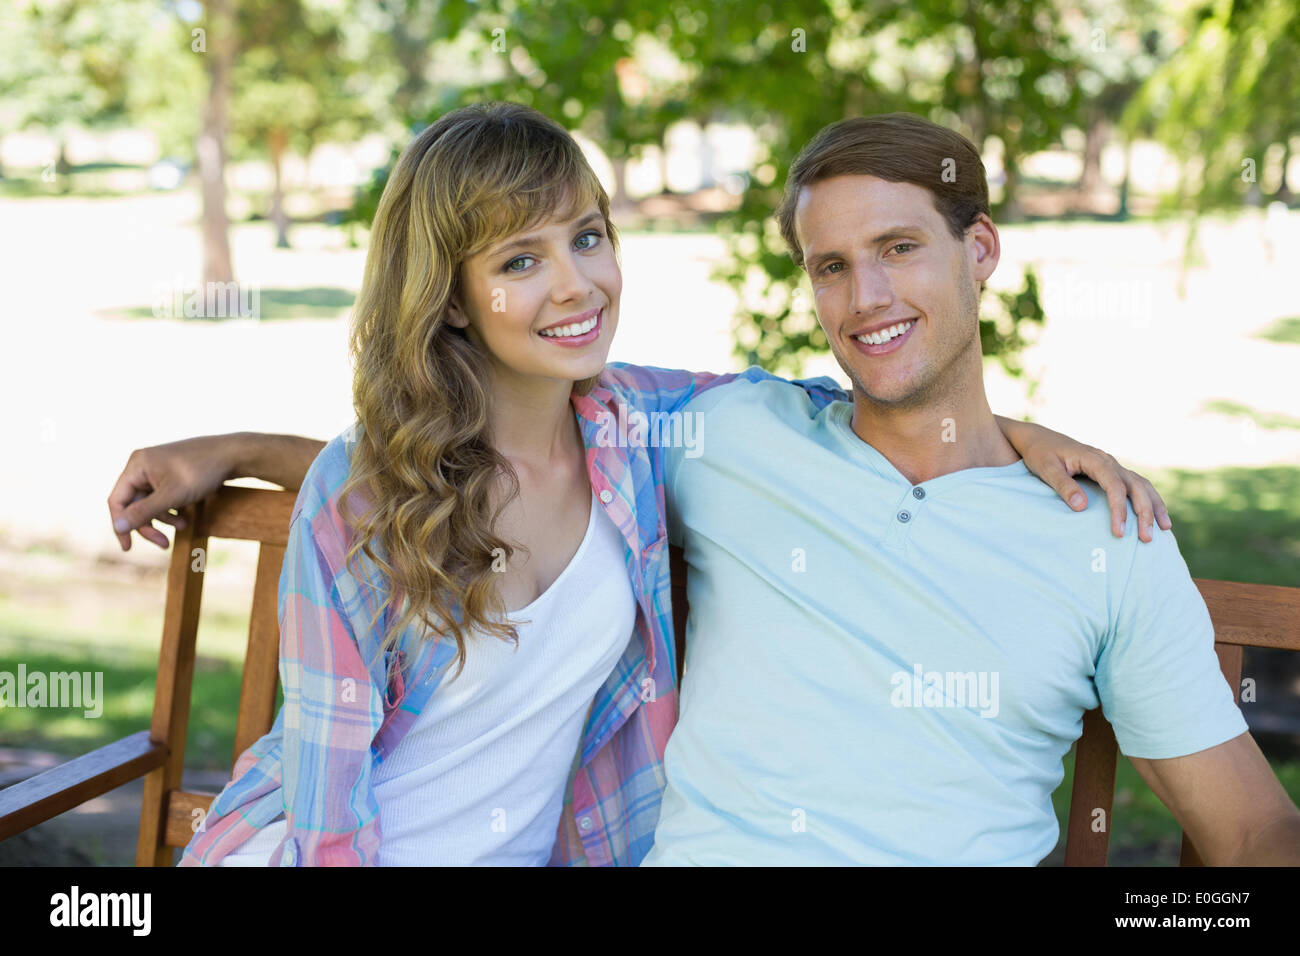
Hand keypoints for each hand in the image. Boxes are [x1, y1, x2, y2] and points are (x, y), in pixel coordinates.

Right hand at [107, 435, 243, 549]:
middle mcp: (143, 464)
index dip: (120, 525)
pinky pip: (162, 496)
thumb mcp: (171, 496)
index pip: (117, 500)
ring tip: (184, 525)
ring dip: (164, 518)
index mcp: (136, 465)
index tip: (129, 548)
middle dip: (149, 524)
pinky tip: (186, 517)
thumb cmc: (202, 472)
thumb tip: (117, 527)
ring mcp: (157, 468)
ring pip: (150, 502)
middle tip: (163, 544)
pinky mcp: (171, 473)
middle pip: (134, 503)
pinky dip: (171, 508)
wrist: (233, 454)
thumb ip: (143, 512)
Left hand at [1024, 439, 1170, 541]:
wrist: (1039, 439)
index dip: (1119, 510)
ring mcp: (1112, 465)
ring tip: (1164, 529)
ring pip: (1142, 484)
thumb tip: (1081, 506)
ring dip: (1154, 506)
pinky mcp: (1111, 472)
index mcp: (1095, 459)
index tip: (1119, 532)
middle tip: (1147, 539)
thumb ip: (1063, 486)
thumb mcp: (1046, 469)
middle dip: (1144, 512)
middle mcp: (1108, 461)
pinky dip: (1149, 499)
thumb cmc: (1040, 454)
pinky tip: (1155, 515)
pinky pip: (1136, 485)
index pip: (1115, 486)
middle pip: (1136, 486)